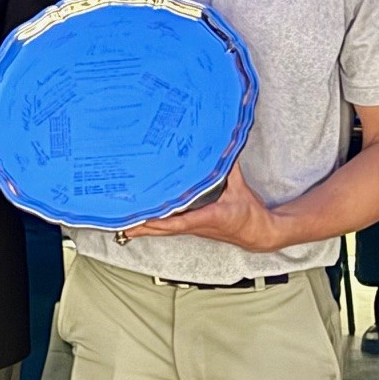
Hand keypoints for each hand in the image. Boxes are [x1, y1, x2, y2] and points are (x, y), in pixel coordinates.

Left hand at [120, 165, 281, 251]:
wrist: (257, 233)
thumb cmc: (248, 213)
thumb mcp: (240, 187)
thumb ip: (229, 167)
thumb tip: (223, 147)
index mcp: (208, 216)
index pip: (181, 220)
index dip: (162, 220)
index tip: (145, 217)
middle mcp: (196, 225)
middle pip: (164, 228)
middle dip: (143, 226)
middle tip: (121, 224)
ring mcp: (193, 228)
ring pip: (164, 230)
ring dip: (144, 229)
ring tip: (122, 226)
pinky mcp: (193, 228)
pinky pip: (169, 227)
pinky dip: (154, 225)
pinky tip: (141, 223)